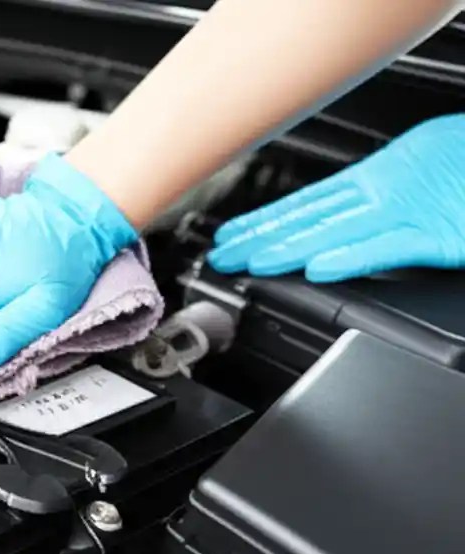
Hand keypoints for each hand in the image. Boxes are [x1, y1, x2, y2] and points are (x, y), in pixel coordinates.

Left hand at [207, 114, 464, 281]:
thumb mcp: (424, 179)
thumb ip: (385, 207)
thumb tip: (345, 233)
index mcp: (387, 178)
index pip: (313, 203)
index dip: (269, 220)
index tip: (233, 234)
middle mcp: (391, 189)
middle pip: (312, 216)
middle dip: (261, 236)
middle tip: (220, 254)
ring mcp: (415, 208)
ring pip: (338, 230)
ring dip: (289, 248)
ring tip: (249, 261)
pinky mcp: (443, 232)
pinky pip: (391, 245)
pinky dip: (354, 255)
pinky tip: (319, 266)